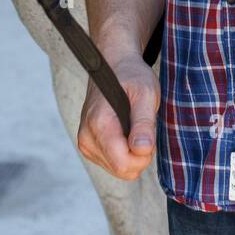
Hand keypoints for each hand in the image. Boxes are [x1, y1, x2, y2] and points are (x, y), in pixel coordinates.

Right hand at [77, 49, 159, 179]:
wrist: (115, 65)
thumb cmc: (132, 77)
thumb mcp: (146, 94)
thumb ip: (144, 123)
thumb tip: (142, 150)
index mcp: (99, 124)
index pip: (123, 164)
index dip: (143, 155)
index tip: (149, 134)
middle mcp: (86, 137)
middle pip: (122, 170)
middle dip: (139, 155)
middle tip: (143, 127)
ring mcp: (84, 142)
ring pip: (118, 169)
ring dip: (132, 153)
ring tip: (133, 125)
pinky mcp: (87, 146)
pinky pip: (113, 164)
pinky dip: (124, 152)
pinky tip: (125, 130)